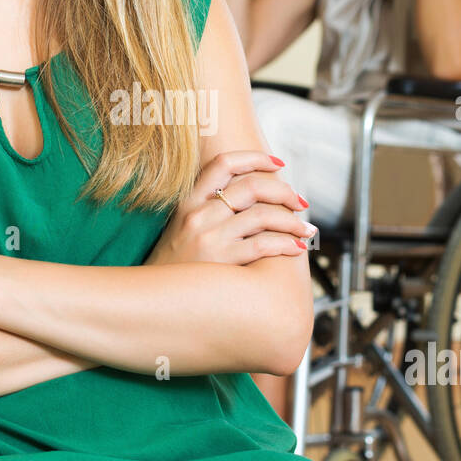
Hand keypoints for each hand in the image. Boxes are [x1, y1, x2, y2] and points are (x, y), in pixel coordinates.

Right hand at [145, 151, 316, 267]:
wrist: (154, 302)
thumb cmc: (174, 267)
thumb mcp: (180, 228)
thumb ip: (208, 209)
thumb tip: (251, 196)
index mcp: (188, 201)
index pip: (224, 163)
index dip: (255, 158)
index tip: (278, 164)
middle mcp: (198, 215)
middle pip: (252, 186)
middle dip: (284, 192)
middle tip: (300, 202)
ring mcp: (210, 238)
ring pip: (264, 215)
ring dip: (293, 221)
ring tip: (306, 230)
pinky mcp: (222, 262)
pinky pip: (264, 245)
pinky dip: (286, 243)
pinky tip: (296, 247)